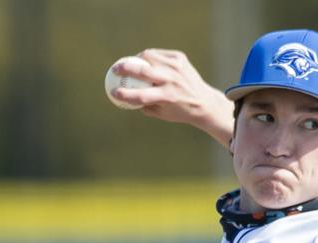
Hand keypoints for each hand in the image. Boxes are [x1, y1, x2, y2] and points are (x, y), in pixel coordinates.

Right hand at [110, 49, 234, 146]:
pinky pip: (158, 54)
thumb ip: (143, 106)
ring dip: (137, 59)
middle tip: (115, 69)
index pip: (140, 95)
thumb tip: (124, 98)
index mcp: (166, 97)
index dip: (124, 94)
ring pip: (148, 56)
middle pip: (142, 70)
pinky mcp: (180, 58)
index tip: (113, 92)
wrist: (204, 102)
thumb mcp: (162, 114)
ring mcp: (176, 67)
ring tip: (130, 63)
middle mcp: (171, 80)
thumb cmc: (179, 110)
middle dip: (124, 67)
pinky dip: (150, 57)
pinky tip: (144, 60)